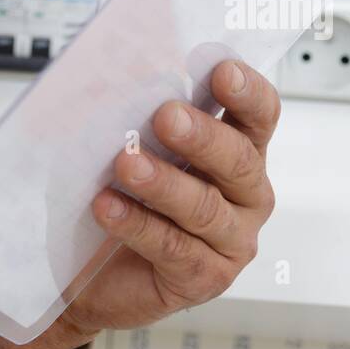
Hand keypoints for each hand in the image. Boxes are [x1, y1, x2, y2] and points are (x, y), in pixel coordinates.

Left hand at [0, 60, 279, 348]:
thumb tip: (125, 72)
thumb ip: (141, 111)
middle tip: (166, 116)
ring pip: (205, 207)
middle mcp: (246, 194)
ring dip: (164, 183)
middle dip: (203, 136)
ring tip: (126, 164)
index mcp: (239, 148)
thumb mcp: (134, 141)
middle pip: (239, 160)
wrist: (89, 265)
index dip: (247, 92)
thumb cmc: (122, 189)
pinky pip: (173, 247)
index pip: (260, 115)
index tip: (222, 70)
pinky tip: (107, 207)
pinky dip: (137, 224)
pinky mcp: (204, 278)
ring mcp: (231, 240)